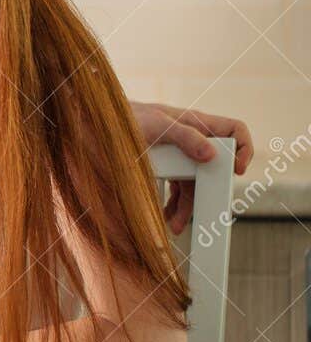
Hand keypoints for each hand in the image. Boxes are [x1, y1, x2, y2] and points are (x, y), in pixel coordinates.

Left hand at [128, 102, 253, 234]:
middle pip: (214, 168)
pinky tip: (166, 216)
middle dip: (209, 192)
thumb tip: (211, 155)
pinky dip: (174, 203)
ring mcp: (179, 154)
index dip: (243, 148)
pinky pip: (178, 186)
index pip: (235, 130)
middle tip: (201, 214)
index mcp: (197, 123)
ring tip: (175, 225)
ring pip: (195, 182)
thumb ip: (184, 136)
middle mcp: (192, 139)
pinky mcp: (165, 165)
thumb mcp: (156, 124)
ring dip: (188, 205)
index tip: (235, 171)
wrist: (97, 122)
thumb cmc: (127, 116)